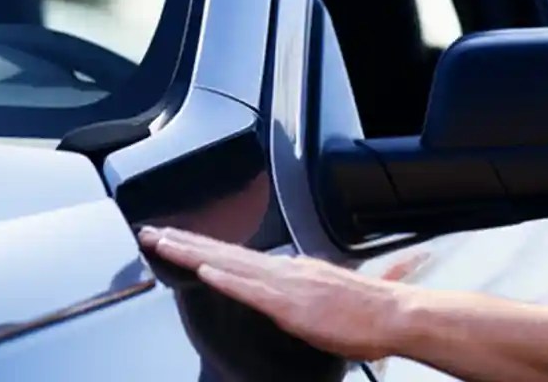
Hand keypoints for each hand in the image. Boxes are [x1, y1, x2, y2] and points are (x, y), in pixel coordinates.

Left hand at [138, 226, 421, 361]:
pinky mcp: (290, 304)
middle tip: (152, 232)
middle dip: (186, 241)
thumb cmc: (375, 312)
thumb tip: (331, 284)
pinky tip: (201, 268)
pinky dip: (224, 277)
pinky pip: (249, 288)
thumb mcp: (344, 294)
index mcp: (297, 271)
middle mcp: (288, 270)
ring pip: (229, 263)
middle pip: (226, 252)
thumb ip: (329, 287)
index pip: (242, 257)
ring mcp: (287, 284)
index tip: (183, 242)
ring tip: (162, 243)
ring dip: (192, 251)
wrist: (396, 315)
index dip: (208, 247)